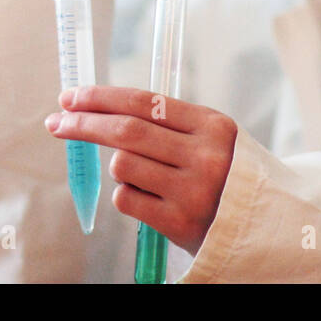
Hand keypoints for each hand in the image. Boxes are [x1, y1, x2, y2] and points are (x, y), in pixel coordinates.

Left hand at [46, 85, 237, 255]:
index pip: (143, 102)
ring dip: (118, 166)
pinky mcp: (179, 224)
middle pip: (125, 131)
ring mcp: (192, 191)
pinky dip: (127, 194)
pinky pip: (127, 199)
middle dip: (83, 123)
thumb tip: (99, 107)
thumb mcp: (211, 137)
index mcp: (212, 125)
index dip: (100, 97)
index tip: (71, 96)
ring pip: (122, 165)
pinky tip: (149, 198)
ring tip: (141, 174)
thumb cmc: (226, 173)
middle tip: (56, 121)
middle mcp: (205, 156)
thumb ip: (167, 121)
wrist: (264, 223)